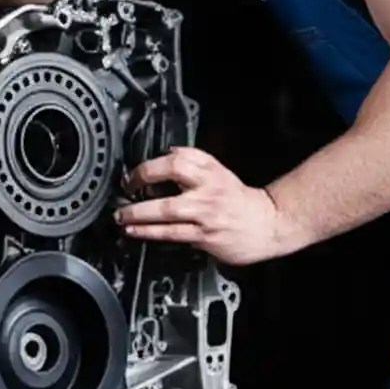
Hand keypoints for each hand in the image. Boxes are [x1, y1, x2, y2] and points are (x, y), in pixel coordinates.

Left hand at [113, 146, 306, 265]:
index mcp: (210, 170)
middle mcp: (208, 188)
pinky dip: (149, 232)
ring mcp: (206, 213)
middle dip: (142, 178)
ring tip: (121, 215)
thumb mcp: (218, 172)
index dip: (153, 161)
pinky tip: (135, 231)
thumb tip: (164, 153)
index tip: (135, 171)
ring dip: (138, 212)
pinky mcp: (205, 236)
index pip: (179, 156)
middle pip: (173, 174)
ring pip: (168, 209)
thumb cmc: (238, 199)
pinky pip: (172, 233)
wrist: (269, 224)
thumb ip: (193, 161)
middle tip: (125, 187)